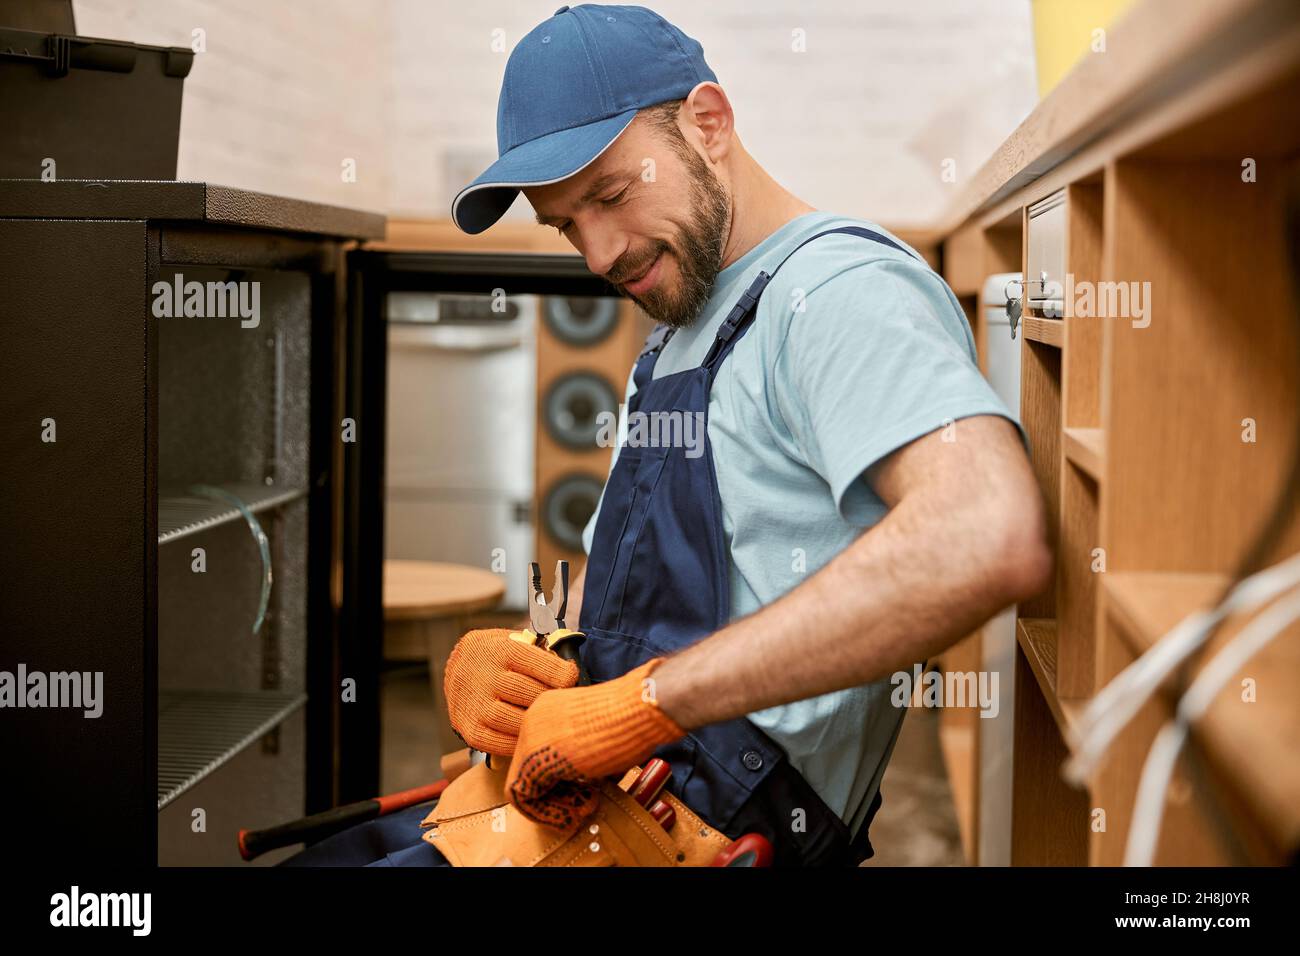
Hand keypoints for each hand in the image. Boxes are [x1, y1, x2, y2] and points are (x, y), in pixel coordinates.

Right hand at [443, 628, 578, 755]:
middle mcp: (484, 677)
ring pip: (515, 720)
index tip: (572, 678)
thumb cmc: (498, 655)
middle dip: (553, 699)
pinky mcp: (469, 729)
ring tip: (551, 719)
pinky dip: (520, 742)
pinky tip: (530, 734)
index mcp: (500, 650)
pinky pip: (499, 743)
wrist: (457, 669)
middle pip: (530, 693)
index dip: (562, 673)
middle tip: (567, 703)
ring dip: (538, 722)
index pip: (537, 662)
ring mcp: (475, 705)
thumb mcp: (514, 640)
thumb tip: (571, 669)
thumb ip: (539, 650)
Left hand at [505, 658, 685, 828]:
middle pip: (531, 768)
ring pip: (524, 783)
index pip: (544, 753)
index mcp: (551, 709)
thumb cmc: (633, 719)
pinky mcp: (532, 757)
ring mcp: (530, 735)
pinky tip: (573, 814)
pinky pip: (521, 795)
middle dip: (560, 794)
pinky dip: (546, 813)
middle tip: (586, 803)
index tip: (588, 791)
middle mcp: (535, 718)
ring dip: (555, 806)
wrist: (640, 710)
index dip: (564, 780)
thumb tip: (586, 783)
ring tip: (584, 808)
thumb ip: (585, 756)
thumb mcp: (603, 736)